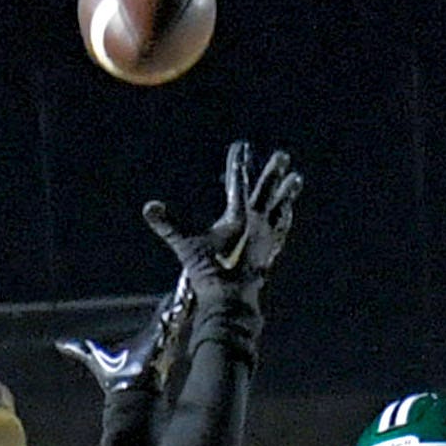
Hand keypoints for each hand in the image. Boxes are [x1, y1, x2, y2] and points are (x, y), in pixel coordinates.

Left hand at [55, 277, 193, 394]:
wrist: (129, 391)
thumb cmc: (117, 378)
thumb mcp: (94, 356)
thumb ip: (80, 349)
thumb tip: (61, 344)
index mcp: (150, 332)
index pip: (166, 310)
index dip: (174, 298)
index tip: (183, 283)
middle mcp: (161, 330)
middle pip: (177, 306)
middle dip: (186, 292)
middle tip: (195, 272)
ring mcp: (167, 333)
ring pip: (182, 308)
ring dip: (188, 293)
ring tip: (196, 274)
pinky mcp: (168, 336)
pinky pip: (181, 316)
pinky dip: (187, 301)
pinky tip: (193, 286)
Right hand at [142, 141, 302, 304]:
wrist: (232, 301)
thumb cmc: (211, 273)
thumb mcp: (187, 246)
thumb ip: (169, 226)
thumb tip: (149, 207)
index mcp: (240, 216)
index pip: (238, 182)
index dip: (238, 163)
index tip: (241, 144)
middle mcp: (258, 224)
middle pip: (268, 191)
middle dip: (273, 172)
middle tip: (283, 155)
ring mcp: (266, 239)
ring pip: (280, 209)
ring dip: (287, 194)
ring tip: (296, 179)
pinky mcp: (268, 254)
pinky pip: (280, 232)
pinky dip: (283, 220)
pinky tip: (286, 216)